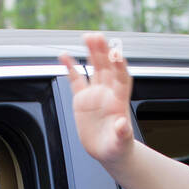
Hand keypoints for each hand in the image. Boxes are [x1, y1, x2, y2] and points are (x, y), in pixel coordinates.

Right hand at [59, 32, 134, 165]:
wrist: (108, 152)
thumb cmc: (118, 147)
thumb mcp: (121, 142)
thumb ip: (123, 133)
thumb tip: (122, 125)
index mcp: (119, 101)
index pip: (121, 79)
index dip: (119, 66)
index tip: (116, 54)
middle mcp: (108, 93)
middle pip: (107, 67)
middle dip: (103, 52)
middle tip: (97, 37)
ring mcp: (95, 94)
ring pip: (94, 68)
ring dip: (91, 53)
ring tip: (87, 38)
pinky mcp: (82, 99)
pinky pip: (76, 79)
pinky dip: (71, 67)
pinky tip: (65, 56)